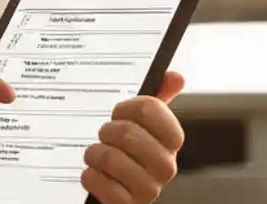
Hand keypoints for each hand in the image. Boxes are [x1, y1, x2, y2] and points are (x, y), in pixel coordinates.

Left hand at [82, 71, 185, 203]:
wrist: (118, 191)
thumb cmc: (128, 151)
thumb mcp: (141, 123)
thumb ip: (158, 97)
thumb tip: (176, 76)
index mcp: (172, 140)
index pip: (150, 109)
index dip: (127, 107)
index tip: (119, 113)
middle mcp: (165, 166)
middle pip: (127, 133)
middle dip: (106, 132)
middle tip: (105, 137)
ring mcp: (148, 188)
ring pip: (110, 158)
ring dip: (94, 154)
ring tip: (97, 156)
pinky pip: (100, 184)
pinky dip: (90, 177)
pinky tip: (96, 175)